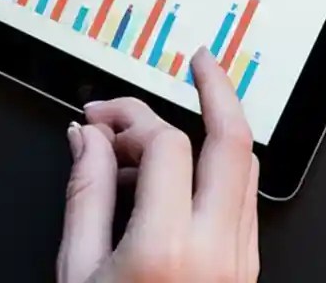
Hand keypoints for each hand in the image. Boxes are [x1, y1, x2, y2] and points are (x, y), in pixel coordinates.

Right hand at [59, 49, 258, 282]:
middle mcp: (215, 248)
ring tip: (160, 135)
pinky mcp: (247, 268)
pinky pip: (243, 201)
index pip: (166, 145)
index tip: (104, 119)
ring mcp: (239, 259)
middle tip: (200, 62)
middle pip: (234, 141)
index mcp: (166, 247)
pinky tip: (177, 178)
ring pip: (245, 167)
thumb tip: (88, 139)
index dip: (133, 119)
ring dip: (212, 134)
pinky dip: (216, 174)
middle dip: (218, 90)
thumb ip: (86, 197)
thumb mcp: (78, 272)